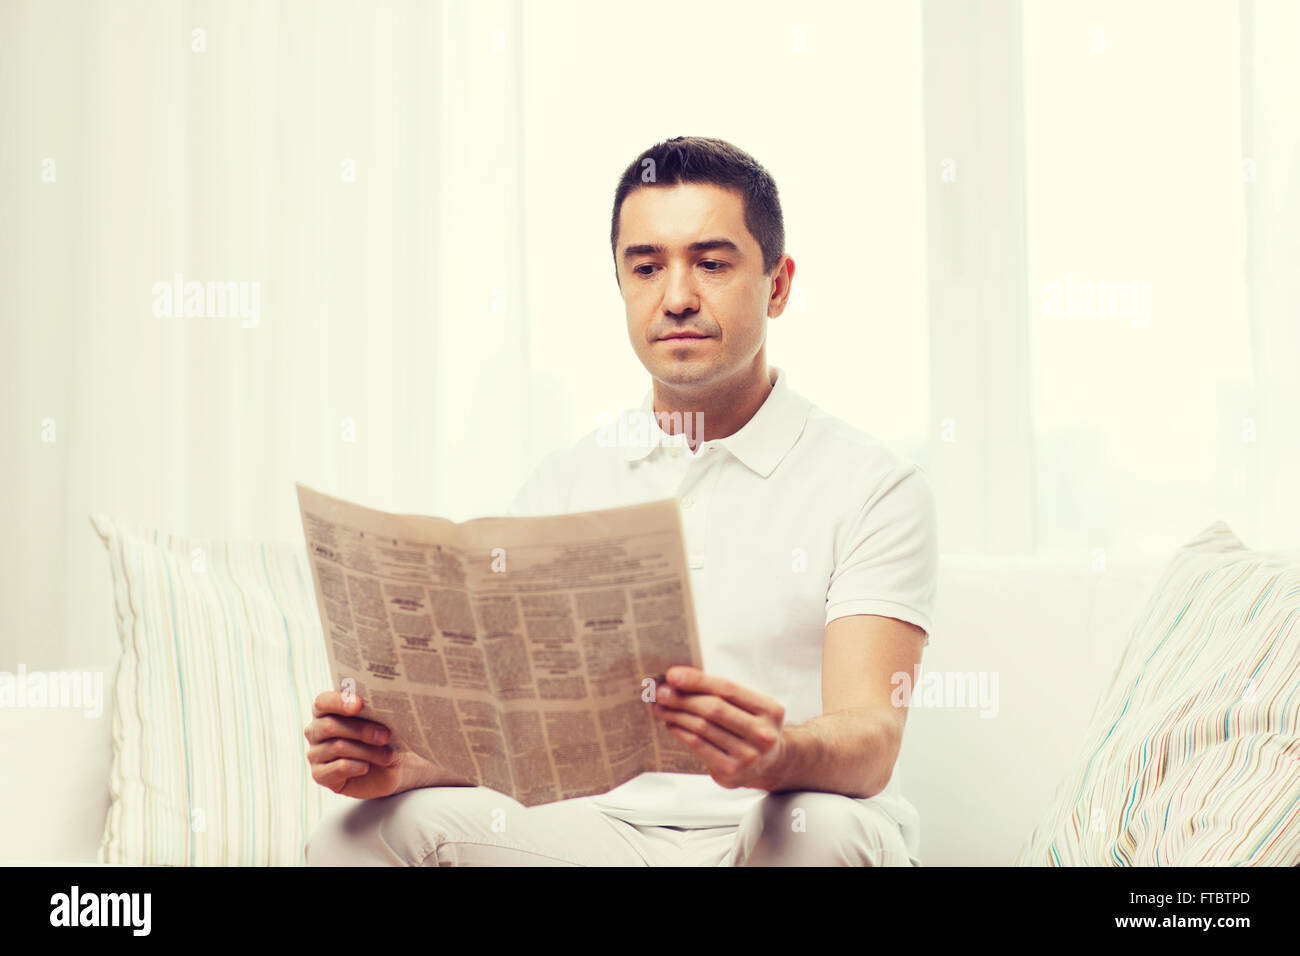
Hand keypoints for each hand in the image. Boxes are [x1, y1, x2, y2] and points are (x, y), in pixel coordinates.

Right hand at [304, 691, 470, 798]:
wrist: (393, 765)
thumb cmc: (385, 735)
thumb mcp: (383, 718)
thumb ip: (375, 705)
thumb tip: (384, 692)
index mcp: (326, 710)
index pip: (322, 702)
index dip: (339, 702)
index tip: (360, 704)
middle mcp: (316, 730)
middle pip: (330, 726)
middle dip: (361, 730)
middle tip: (386, 735)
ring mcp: (316, 754)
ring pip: (338, 747)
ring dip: (367, 751)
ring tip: (388, 755)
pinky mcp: (321, 775)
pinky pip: (337, 768)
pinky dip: (356, 766)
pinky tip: (368, 766)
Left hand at [651, 666, 787, 790]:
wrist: (770, 763)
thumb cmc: (750, 725)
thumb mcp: (748, 706)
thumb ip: (721, 692)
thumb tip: (679, 679)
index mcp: (769, 709)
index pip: (727, 689)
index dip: (697, 680)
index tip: (672, 675)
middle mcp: (763, 733)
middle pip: (714, 709)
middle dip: (682, 698)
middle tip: (660, 692)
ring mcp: (749, 756)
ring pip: (703, 728)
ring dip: (677, 714)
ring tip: (660, 706)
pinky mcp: (732, 772)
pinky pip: (699, 746)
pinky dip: (681, 732)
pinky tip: (671, 723)